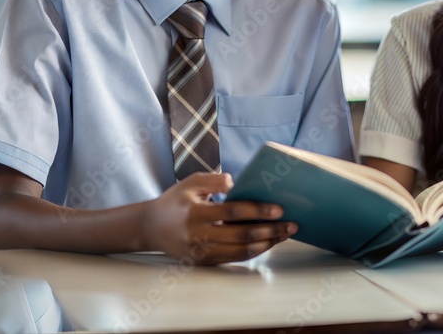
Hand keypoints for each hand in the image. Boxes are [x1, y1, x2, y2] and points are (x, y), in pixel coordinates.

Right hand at [142, 173, 296, 263]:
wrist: (151, 227)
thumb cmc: (175, 200)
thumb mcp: (190, 183)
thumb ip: (214, 181)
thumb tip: (237, 183)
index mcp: (196, 213)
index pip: (232, 212)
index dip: (257, 211)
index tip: (279, 208)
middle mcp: (199, 236)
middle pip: (241, 236)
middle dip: (270, 231)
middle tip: (292, 225)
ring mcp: (202, 252)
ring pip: (241, 251)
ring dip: (267, 244)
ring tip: (285, 235)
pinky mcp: (204, 262)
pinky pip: (234, 258)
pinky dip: (254, 252)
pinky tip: (269, 243)